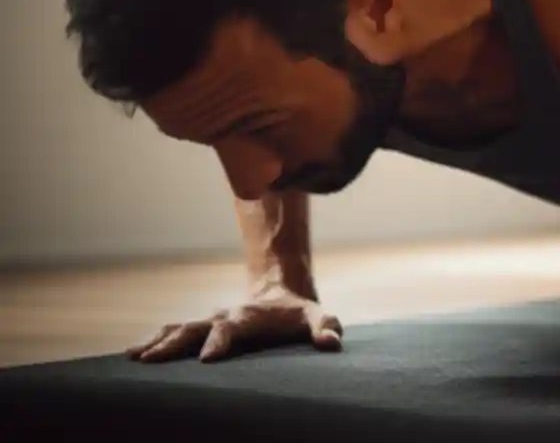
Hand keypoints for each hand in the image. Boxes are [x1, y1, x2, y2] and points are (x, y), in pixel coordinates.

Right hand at [125, 286, 341, 362]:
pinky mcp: (201, 329)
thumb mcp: (317, 317)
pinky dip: (153, 342)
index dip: (220, 341)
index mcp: (247, 317)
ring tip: (132, 357)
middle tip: (150, 361)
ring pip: (177, 329)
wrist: (280, 294)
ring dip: (155, 343)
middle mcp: (223, 317)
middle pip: (193, 328)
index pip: (230, 329)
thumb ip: (325, 327)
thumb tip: (332, 343)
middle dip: (173, 344)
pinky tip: (131, 356)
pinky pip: (173, 333)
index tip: (207, 358)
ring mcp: (209, 322)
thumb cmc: (299, 313)